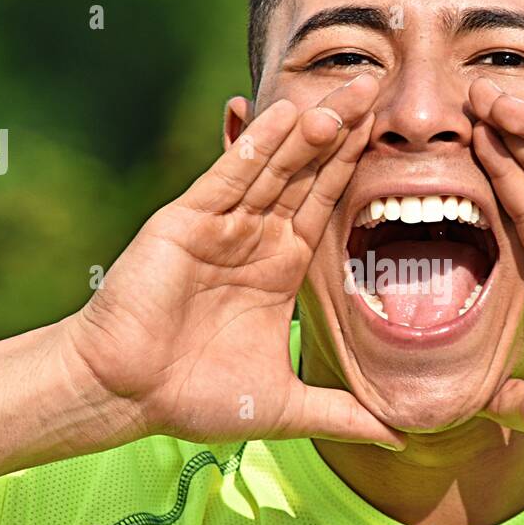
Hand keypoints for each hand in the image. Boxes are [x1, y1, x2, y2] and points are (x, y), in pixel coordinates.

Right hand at [60, 73, 405, 449]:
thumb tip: (400, 436)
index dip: (357, 173)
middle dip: (344, 134)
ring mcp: (221, 226)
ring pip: (275, 168)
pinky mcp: (187, 222)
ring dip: (311, 131)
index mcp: (280, 270)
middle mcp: (255, 239)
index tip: (395, 141)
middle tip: (383, 89)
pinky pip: (228, 176)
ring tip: (351, 95)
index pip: (327, 209)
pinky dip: (256, 145)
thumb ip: (341, 415)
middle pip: (308, 175)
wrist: (123, 395)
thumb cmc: (192, 399)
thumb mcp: (284, 408)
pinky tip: (286, 115)